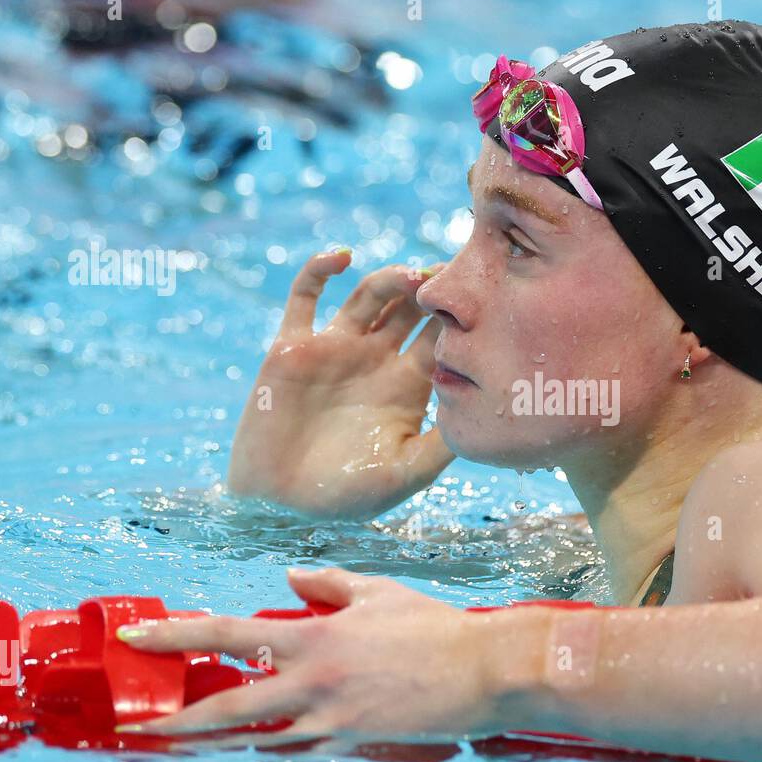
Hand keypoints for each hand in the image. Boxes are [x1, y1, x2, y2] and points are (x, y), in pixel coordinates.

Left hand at [116, 568, 532, 742]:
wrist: (483, 671)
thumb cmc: (433, 627)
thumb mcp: (378, 592)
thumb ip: (328, 584)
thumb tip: (289, 579)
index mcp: (314, 635)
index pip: (227, 631)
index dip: (175, 635)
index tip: (136, 637)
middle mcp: (314, 680)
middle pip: (229, 706)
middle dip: (179, 721)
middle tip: (143, 728)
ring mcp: (331, 718)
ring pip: (258, 738)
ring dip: (218, 743)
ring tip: (184, 744)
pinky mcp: (353, 743)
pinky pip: (302, 750)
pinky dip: (278, 748)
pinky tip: (260, 749)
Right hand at [227, 249, 453, 518]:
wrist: (279, 505)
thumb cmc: (346, 496)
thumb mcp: (405, 472)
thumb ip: (441, 443)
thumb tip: (479, 411)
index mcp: (407, 386)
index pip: (440, 339)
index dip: (459, 320)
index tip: (482, 303)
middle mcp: (375, 360)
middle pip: (410, 309)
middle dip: (431, 290)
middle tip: (452, 276)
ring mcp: (335, 349)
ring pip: (369, 295)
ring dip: (390, 278)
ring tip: (412, 276)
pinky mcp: (293, 346)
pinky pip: (305, 296)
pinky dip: (320, 269)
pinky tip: (343, 256)